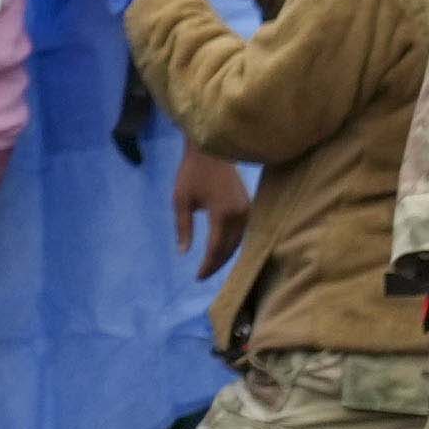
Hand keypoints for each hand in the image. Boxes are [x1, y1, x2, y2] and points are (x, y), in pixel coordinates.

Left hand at [173, 149, 251, 274]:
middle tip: (202, 275)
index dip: (207, 265)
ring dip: (225, 255)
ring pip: (238, 241)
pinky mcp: (248, 205)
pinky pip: (242, 232)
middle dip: (216, 264)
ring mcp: (246, 209)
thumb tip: (183, 253)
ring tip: (211, 266)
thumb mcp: (181, 201)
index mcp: (222, 213)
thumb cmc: (191, 174)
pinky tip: (221, 250)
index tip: (198, 277)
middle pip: (229, 248)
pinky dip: (232, 243)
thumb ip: (183, 228)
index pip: (216, 248)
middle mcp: (239, 214)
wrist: (211, 151)